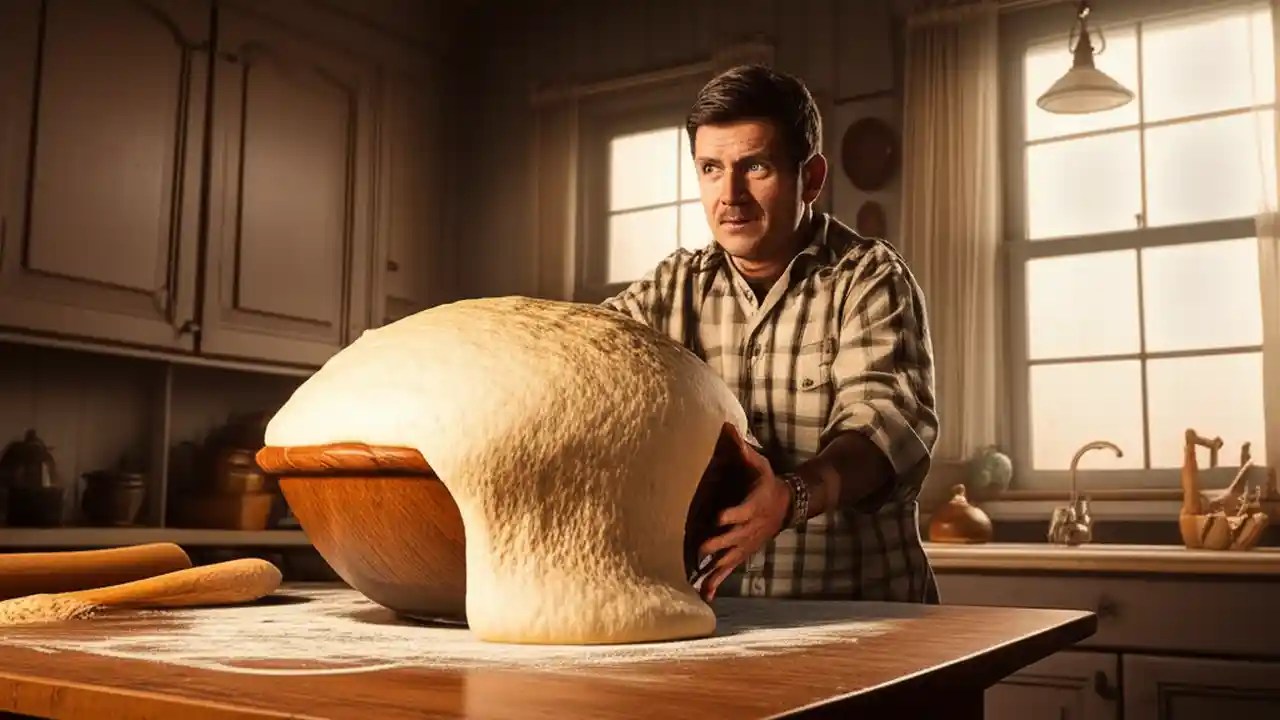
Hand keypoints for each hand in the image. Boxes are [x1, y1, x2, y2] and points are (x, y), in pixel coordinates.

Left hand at [694, 425, 791, 601]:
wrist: (785, 506)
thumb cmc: (765, 482)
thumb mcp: (759, 464)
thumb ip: (742, 449)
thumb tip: (728, 425)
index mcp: (751, 506)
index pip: (741, 511)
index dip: (731, 514)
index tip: (719, 517)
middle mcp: (748, 529)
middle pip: (732, 538)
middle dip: (717, 544)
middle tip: (701, 549)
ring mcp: (744, 544)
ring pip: (728, 559)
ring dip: (714, 570)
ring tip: (700, 583)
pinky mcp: (740, 554)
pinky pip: (727, 571)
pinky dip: (716, 583)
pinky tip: (704, 597)